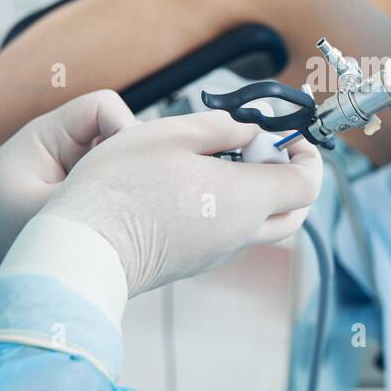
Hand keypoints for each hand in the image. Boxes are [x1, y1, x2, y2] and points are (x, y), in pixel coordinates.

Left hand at [0, 90, 136, 276]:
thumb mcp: (40, 210)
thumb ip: (90, 195)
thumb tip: (139, 189)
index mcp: (51, 131)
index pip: (105, 106)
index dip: (124, 130)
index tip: (122, 173)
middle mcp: (66, 142)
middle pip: (120, 132)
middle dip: (127, 163)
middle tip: (121, 201)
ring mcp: (74, 165)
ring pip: (119, 161)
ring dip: (120, 187)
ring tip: (107, 218)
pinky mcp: (77, 189)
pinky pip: (112, 185)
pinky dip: (114, 204)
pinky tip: (104, 227)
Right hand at [41, 111, 321, 294]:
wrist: (83, 250)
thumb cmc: (122, 188)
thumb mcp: (173, 136)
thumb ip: (224, 129)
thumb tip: (251, 131)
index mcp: (245, 201)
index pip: (307, 183)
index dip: (306, 153)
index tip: (284, 132)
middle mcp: (240, 234)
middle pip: (293, 209)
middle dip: (288, 174)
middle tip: (256, 144)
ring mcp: (217, 253)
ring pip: (262, 223)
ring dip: (256, 190)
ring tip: (217, 158)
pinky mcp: (194, 261)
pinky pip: (231, 233)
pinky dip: (231, 207)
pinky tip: (193, 183)